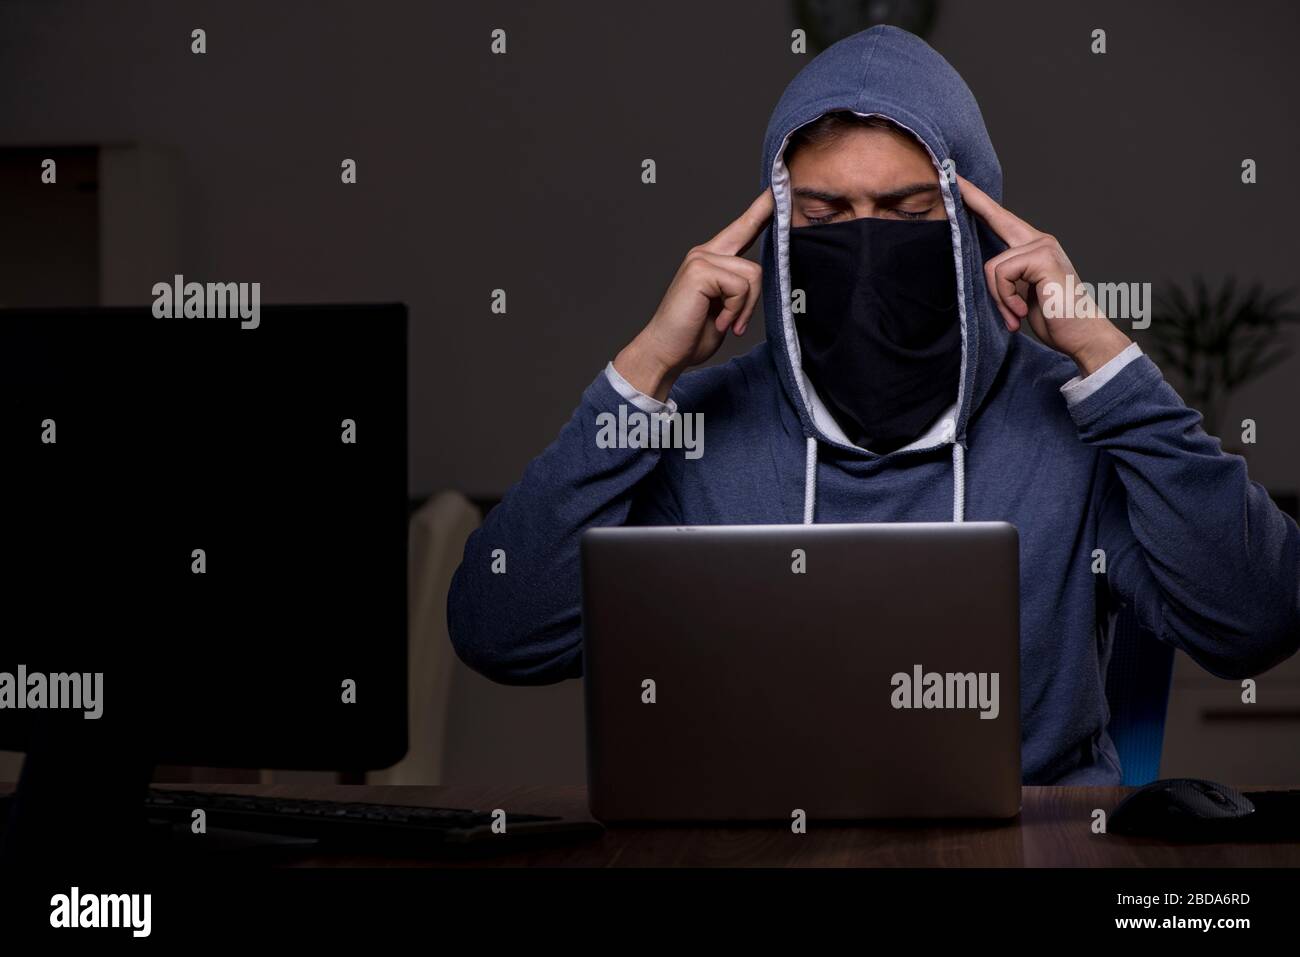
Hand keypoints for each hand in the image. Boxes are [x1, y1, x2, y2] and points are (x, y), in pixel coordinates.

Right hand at [614, 188, 772, 400]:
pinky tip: (718, 322)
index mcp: (712, 258)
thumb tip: (761, 278)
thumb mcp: (725, 308)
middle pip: (754, 266)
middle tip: (735, 324)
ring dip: (743, 308)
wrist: (665, 351)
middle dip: (751, 301)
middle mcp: (705, 252)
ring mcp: (701, 259)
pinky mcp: (700, 270)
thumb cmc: (692, 334)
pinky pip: (740, 287)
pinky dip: (734, 310)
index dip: (762, 210)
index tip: (779, 188)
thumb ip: (740, 288)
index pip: (743, 228)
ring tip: (724, 323)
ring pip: (750, 277)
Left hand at [957, 174, 1130, 375]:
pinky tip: (1021, 312)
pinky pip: (1001, 275)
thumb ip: (1006, 279)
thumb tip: (983, 273)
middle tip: (950, 174)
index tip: (958, 182)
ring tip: (1015, 314)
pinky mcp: (1041, 257)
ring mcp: (1042, 246)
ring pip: (992, 267)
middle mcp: (1039, 240)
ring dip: (999, 298)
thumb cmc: (1055, 319)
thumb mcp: (1022, 296)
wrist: (1083, 336)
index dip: (979, 201)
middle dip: (971, 198)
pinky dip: (1006, 298)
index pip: (1001, 220)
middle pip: (995, 216)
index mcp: (1033, 248)